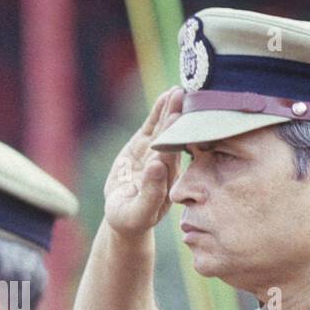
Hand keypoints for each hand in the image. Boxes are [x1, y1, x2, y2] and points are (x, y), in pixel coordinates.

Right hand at [103, 87, 183, 238]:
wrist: (124, 214)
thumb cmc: (131, 218)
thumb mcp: (138, 212)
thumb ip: (151, 192)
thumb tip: (157, 165)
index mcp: (169, 179)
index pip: (172, 156)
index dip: (175, 137)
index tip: (179, 120)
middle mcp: (167, 164)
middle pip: (174, 138)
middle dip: (179, 118)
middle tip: (185, 97)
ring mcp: (156, 152)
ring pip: (166, 129)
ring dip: (172, 109)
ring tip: (178, 90)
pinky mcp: (145, 145)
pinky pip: (153, 126)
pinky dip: (158, 111)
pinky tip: (166, 95)